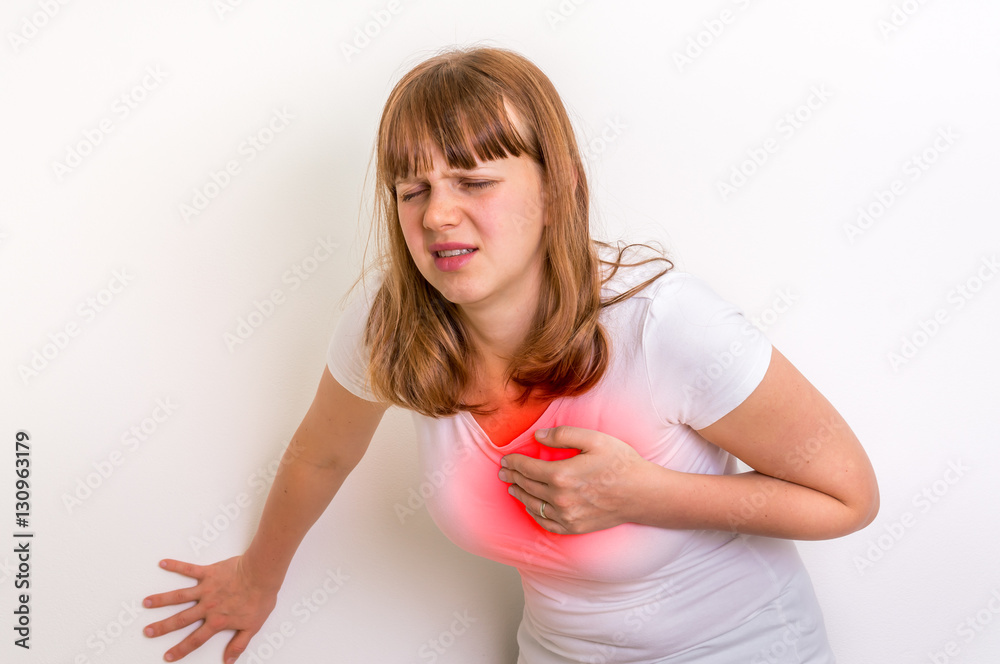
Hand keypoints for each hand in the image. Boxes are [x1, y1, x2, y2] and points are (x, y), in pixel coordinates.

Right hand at [143, 556, 277, 662]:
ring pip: (179, 596)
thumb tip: (229, 660)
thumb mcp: (252, 627)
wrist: (262, 574)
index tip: (167, 656)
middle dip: (162, 627)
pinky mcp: (209, 572)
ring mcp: (206, 589)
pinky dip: (176, 566)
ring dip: (162, 600)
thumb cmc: (260, 598)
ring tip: (146, 602)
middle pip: (180, 620)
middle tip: (147, 631)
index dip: (181, 649)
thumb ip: (239, 644)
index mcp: (217, 621)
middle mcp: (207, 606)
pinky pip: (189, 569)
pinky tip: (163, 563)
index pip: (195, 640)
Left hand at [498, 426, 650, 533]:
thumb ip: (563, 435)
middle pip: (527, 486)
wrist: (642, 494)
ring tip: (511, 487)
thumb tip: (537, 436)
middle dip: (512, 476)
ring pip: (533, 505)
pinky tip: (530, 506)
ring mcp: (566, 516)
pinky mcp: (574, 528)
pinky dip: (533, 513)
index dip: (513, 462)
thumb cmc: (620, 463)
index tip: (505, 458)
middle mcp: (560, 499)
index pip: (527, 468)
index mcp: (562, 475)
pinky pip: (545, 522)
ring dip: (519, 494)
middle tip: (503, 471)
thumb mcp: (594, 439)